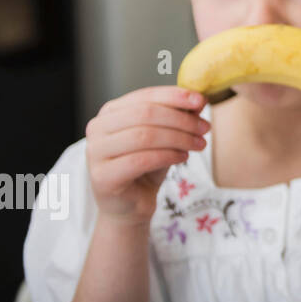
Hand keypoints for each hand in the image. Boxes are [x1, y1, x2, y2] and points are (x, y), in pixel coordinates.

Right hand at [86, 86, 210, 227]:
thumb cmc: (146, 166)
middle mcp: (97, 128)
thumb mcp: (165, 137)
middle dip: (181, 119)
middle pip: (145, 114)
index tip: (201, 101)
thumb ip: (177, 117)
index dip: (175, 96)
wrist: (130, 204)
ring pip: (144, 136)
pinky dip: (168, 156)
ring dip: (179, 138)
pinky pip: (141, 160)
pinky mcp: (102, 176)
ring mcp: (95, 152)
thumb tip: (199, 101)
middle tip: (205, 128)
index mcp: (110, 111)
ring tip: (199, 144)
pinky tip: (183, 157)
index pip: (145, 96)